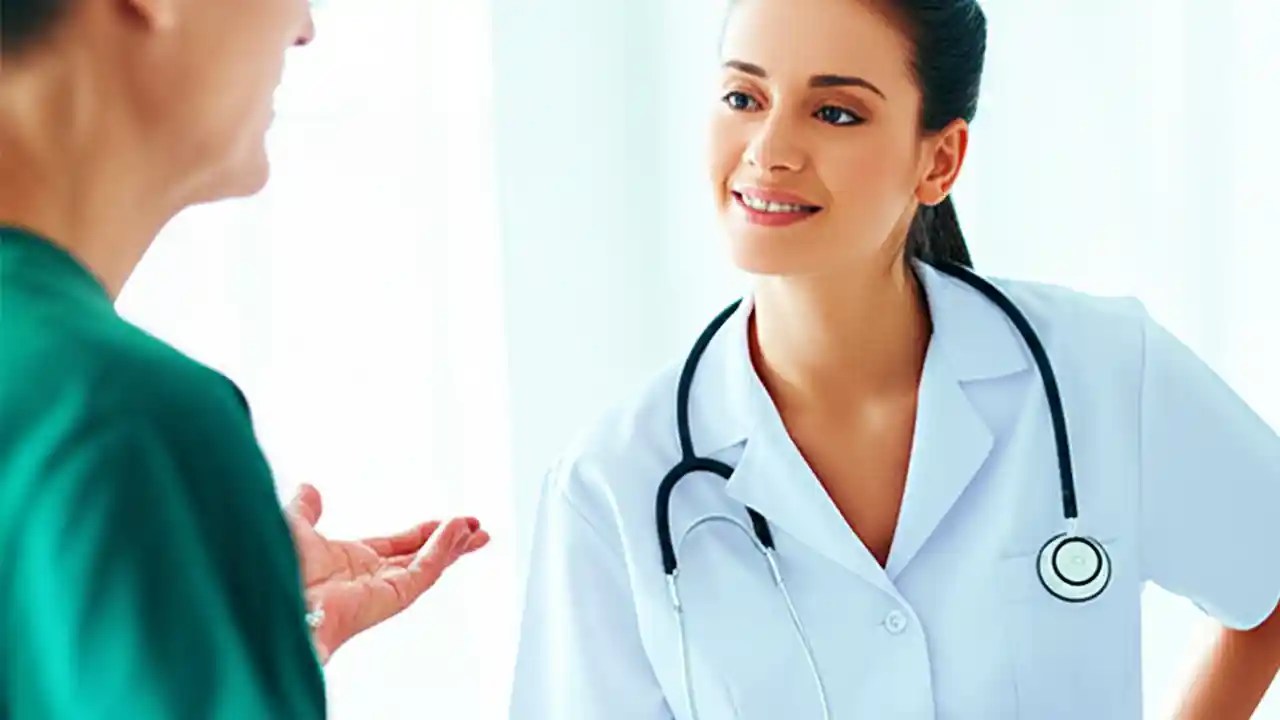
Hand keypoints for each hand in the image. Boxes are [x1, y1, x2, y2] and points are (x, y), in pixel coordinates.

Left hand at [284, 484, 489, 662]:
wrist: (273, 598)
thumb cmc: (277, 570)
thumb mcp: (293, 525)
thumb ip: (305, 509)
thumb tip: (308, 489)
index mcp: (351, 563)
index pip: (399, 546)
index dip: (424, 533)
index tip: (448, 523)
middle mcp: (371, 578)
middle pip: (422, 557)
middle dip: (452, 543)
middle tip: (477, 529)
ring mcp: (383, 589)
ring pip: (429, 565)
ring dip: (453, 545)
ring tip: (476, 529)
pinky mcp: (392, 597)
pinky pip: (424, 571)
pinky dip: (442, 549)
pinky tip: (456, 530)